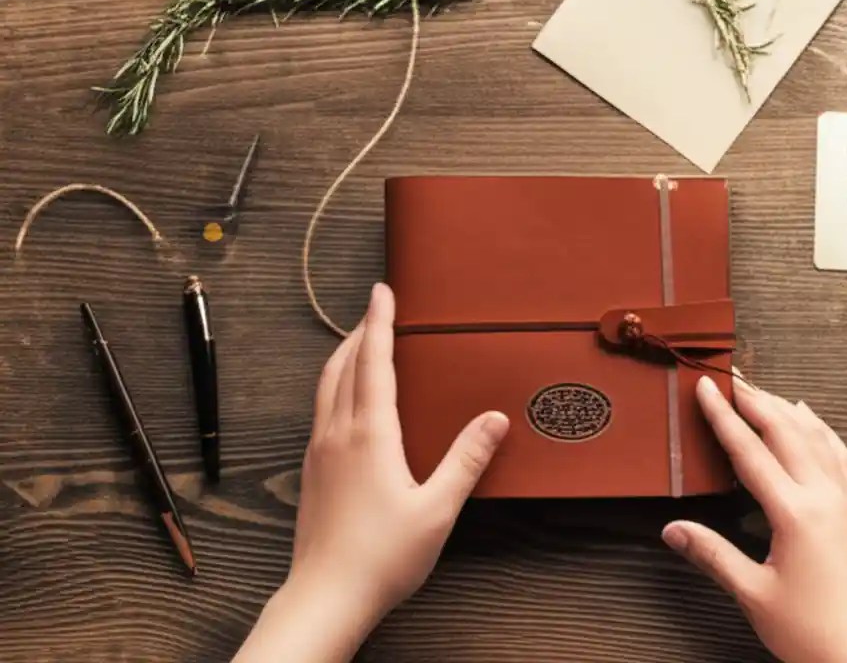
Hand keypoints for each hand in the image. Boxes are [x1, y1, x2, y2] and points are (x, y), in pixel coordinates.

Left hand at [235, 284, 509, 662]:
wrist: (325, 597)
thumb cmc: (383, 557)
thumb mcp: (438, 509)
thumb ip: (466, 459)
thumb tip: (494, 419)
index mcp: (369, 435)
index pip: (373, 362)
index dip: (380, 322)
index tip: (383, 290)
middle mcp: (337, 434)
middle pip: (342, 365)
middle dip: (360, 331)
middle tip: (376, 307)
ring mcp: (318, 453)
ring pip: (325, 387)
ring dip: (343, 356)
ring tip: (360, 342)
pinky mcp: (310, 473)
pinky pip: (321, 411)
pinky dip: (334, 386)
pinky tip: (347, 401)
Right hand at [662, 377, 846, 662]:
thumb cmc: (809, 631)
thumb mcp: (752, 594)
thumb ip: (712, 554)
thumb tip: (672, 528)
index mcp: (796, 514)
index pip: (751, 452)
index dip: (724, 417)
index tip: (706, 387)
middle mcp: (824, 497)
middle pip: (786, 431)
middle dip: (755, 399)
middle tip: (729, 375)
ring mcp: (844, 502)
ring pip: (815, 436)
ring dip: (785, 408)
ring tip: (760, 389)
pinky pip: (839, 455)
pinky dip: (820, 429)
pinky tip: (810, 419)